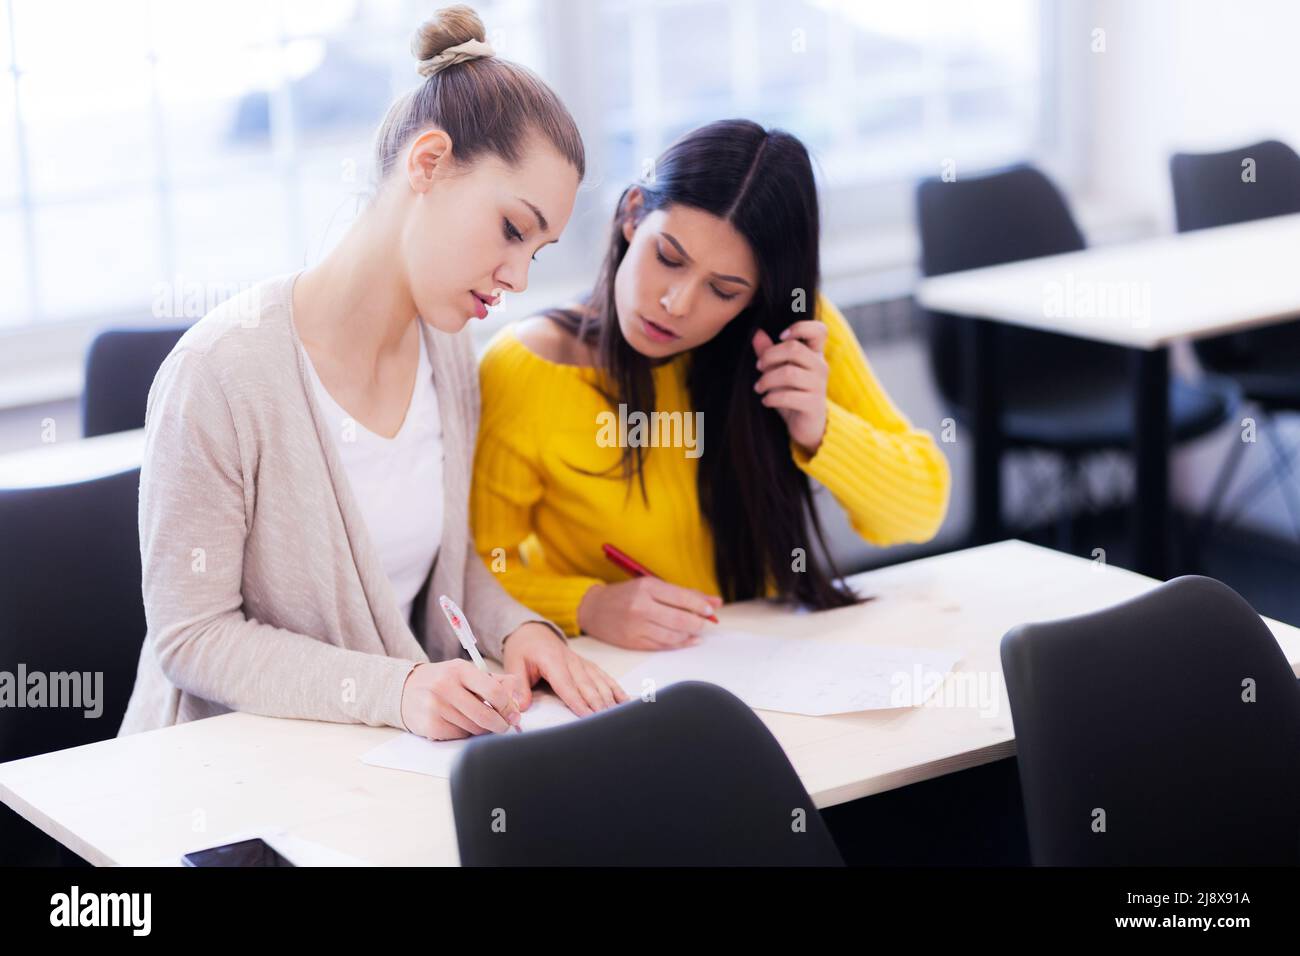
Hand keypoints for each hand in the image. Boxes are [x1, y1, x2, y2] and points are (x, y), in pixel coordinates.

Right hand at [399, 659, 526, 739]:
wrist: (405, 690)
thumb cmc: (442, 681)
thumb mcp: (465, 672)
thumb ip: (493, 681)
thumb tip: (516, 695)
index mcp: (460, 670)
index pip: (493, 691)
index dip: (508, 706)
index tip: (514, 714)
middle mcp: (446, 687)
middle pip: (485, 716)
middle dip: (500, 725)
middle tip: (504, 726)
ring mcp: (436, 707)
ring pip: (473, 729)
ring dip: (482, 730)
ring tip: (478, 721)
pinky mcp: (430, 726)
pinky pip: (459, 736)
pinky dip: (465, 734)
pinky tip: (459, 724)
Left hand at [501, 622, 628, 716]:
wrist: (533, 632)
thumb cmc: (523, 650)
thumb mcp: (513, 664)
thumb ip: (518, 685)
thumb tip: (521, 707)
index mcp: (552, 660)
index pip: (566, 684)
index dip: (577, 701)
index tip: (587, 716)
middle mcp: (571, 660)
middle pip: (587, 685)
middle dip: (597, 704)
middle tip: (605, 722)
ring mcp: (582, 662)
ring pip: (599, 682)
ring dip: (608, 698)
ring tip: (616, 716)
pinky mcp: (587, 665)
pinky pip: (604, 677)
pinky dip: (615, 689)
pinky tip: (624, 701)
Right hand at [577, 578, 722, 650]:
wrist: (593, 609)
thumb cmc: (627, 594)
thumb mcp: (651, 585)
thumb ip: (684, 594)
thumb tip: (715, 602)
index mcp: (647, 587)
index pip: (682, 598)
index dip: (701, 606)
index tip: (711, 610)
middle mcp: (641, 606)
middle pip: (680, 619)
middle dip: (700, 623)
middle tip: (708, 623)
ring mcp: (637, 626)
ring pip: (673, 635)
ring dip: (691, 635)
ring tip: (697, 631)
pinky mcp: (634, 642)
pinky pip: (663, 646)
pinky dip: (679, 644)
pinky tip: (688, 640)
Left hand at [753, 320, 829, 454]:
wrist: (807, 426)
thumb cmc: (793, 394)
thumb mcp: (779, 372)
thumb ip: (769, 352)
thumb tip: (756, 333)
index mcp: (815, 354)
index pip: (820, 330)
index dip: (800, 327)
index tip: (781, 336)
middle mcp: (821, 367)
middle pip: (795, 349)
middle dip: (770, 356)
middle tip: (759, 367)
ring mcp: (819, 386)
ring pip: (789, 373)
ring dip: (767, 379)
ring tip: (759, 387)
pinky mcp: (813, 405)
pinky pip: (788, 396)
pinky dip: (771, 398)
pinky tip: (766, 401)